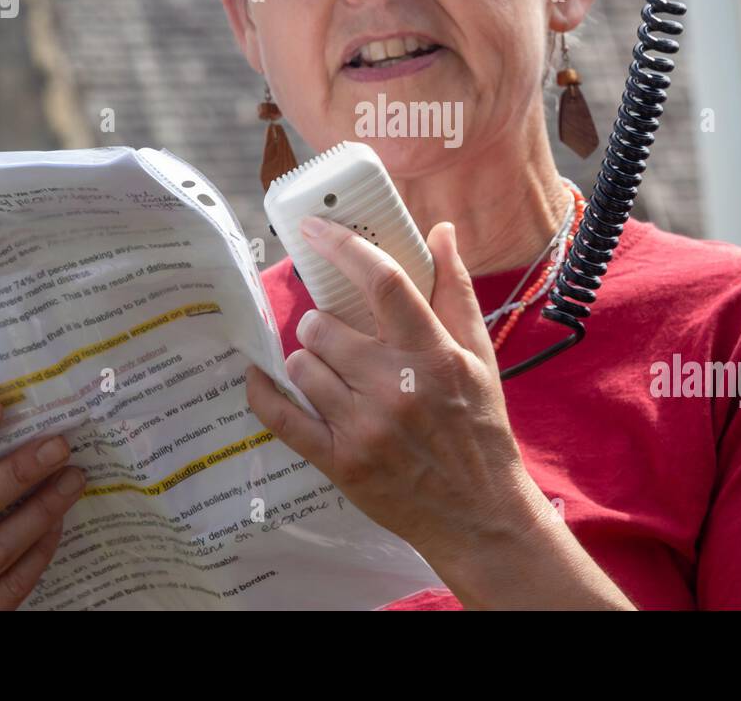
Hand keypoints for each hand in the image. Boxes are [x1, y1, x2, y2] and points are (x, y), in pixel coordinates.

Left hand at [244, 217, 543, 565]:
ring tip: (328, 371)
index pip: (383, 282)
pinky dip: (263, 392)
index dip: (344, 246)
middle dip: (322, 323)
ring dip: (307, 361)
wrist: (479, 512)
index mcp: (433, 354)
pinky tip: (261, 376)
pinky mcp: (339, 461)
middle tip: (335, 335)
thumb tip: (440, 231)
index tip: (315, 229)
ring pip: (301, 366)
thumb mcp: (479, 356)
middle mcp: (395, 387)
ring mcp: (364, 427)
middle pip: (324, 326)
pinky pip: (281, 416)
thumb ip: (455, 290)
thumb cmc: (479, 427)